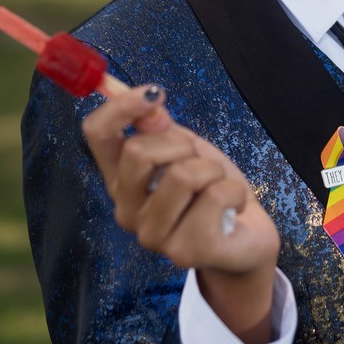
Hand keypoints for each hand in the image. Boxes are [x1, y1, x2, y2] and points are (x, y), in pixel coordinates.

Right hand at [82, 86, 280, 343]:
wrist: (246, 239)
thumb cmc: (212, 190)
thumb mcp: (188, 150)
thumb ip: (163, 128)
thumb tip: (148, 101)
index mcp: (120, 179)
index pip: (96, 134)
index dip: (120, 106)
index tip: (153, 92)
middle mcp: (126, 210)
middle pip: (138, 151)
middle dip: (182, 145)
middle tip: (199, 162)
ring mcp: (152, 235)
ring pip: (183, 175)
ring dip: (213, 171)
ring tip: (217, 188)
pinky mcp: (185, 251)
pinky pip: (216, 195)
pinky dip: (235, 191)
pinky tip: (233, 208)